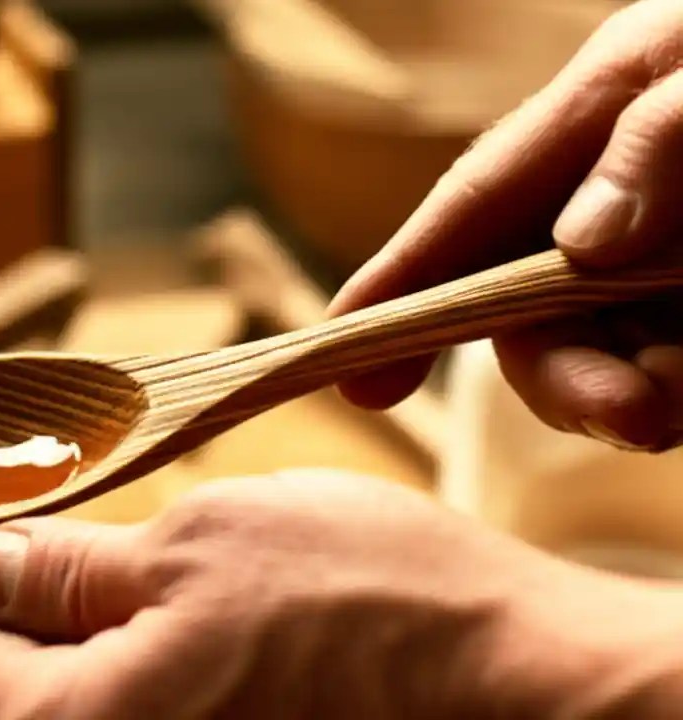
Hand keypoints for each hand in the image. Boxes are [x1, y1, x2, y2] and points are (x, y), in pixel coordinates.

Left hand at [0, 472, 682, 718]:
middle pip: (7, 696)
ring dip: (71, 630)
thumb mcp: (197, 546)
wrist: (515, 683)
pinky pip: (147, 716)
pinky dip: (132, 659)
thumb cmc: (366, 607)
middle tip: (36, 525)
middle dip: (8, 605)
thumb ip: (69, 568)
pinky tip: (168, 606)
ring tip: (106, 557)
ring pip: (79, 706)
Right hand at [328, 0, 682, 451]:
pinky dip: (681, 387)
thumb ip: (659, 138)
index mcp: (603, 111)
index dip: (398, 285)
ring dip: (635, 394)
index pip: (472, 206)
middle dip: (561, 372)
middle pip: (530, 301)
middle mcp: (620, 191)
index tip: (345, 365)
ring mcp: (671, 253)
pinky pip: (672, 365)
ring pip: (602, 349)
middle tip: (634, 418)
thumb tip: (583, 245)